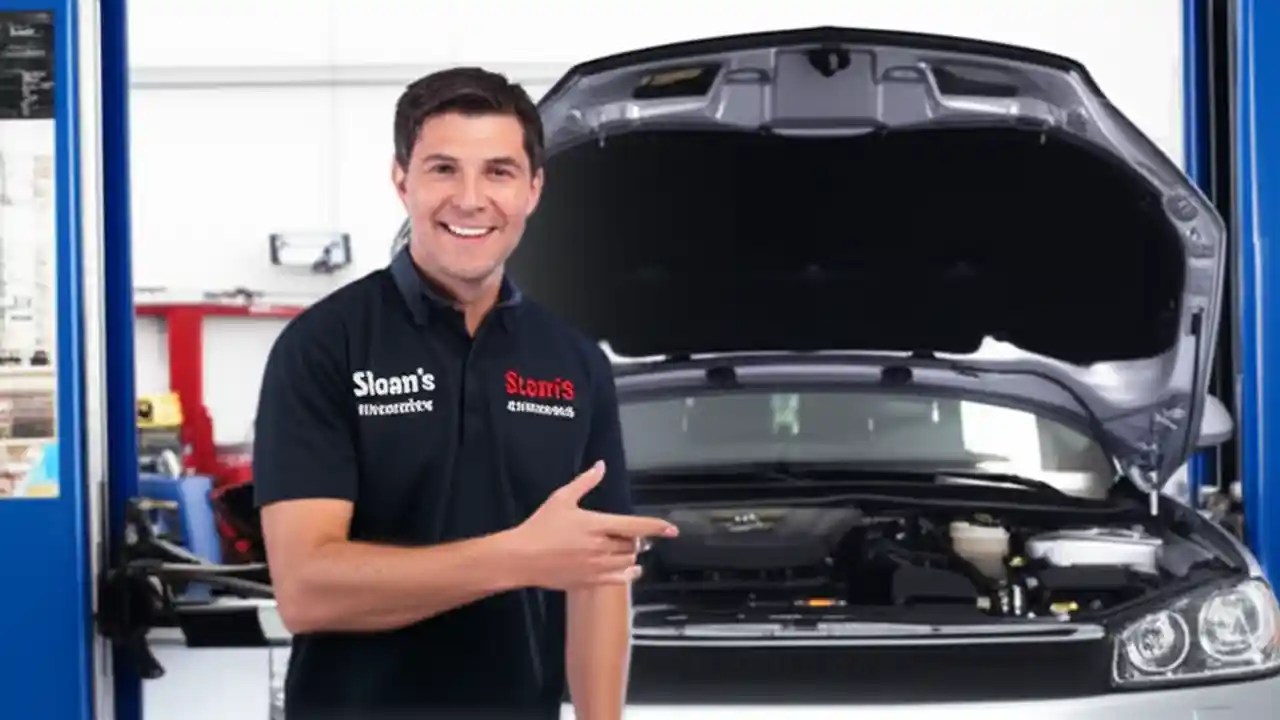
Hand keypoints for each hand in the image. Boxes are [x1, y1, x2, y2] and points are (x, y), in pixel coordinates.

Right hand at [512, 460, 677, 590]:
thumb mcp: (561, 498)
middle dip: (636, 539)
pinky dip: (629, 573)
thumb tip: (601, 465)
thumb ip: (585, 482)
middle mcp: (601, 546)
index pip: (635, 525)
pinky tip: (631, 569)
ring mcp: (597, 566)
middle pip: (633, 544)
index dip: (656, 527)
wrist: (522, 558)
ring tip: (625, 548)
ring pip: (628, 561)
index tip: (672, 529)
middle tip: (628, 534)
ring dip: (631, 554)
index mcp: (597, 524)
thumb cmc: (540, 526)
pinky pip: (619, 580)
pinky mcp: (591, 581)